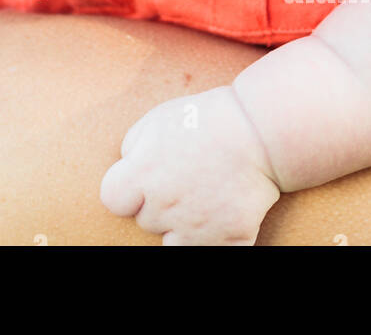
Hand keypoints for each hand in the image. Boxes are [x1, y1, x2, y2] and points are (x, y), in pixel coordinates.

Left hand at [100, 85, 279, 244]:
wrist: (258, 131)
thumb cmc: (203, 121)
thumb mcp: (155, 120)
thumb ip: (131, 150)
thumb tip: (126, 172)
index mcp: (143, 175)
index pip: (112, 200)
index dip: (126, 189)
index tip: (143, 178)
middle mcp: (165, 207)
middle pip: (145, 220)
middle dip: (158, 202)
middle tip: (184, 176)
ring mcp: (197, 228)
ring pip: (172, 242)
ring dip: (181, 224)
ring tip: (200, 195)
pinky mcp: (229, 241)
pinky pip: (209, 250)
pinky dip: (213, 236)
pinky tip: (220, 210)